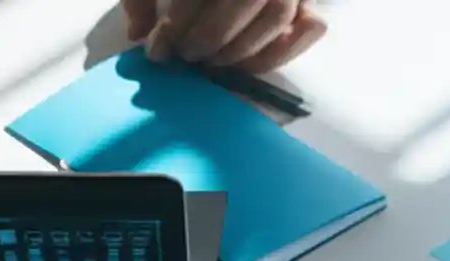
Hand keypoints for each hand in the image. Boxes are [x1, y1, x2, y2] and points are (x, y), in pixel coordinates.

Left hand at [122, 0, 325, 73]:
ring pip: (278, 14)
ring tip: (211, 63)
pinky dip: (283, 50)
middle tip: (186, 57)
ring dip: (241, 49)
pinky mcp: (308, 1)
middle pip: (245, 0)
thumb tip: (137, 34)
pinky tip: (247, 66)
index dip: (177, 23)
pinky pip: (312, 26)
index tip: (158, 50)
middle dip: (210, 37)